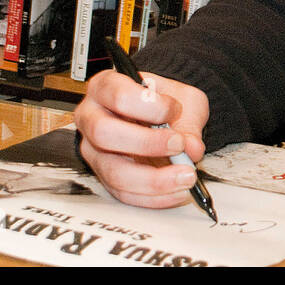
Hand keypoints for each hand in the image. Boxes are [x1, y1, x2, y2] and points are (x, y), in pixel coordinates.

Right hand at [73, 71, 208, 208]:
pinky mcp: (104, 176)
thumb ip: (189, 120)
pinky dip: (153, 196)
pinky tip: (175, 191)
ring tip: (184, 176)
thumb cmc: (163, 101)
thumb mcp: (183, 99)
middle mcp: (92, 118)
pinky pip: (123, 193)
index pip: (117, 95)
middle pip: (104, 133)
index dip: (149, 106)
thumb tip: (192, 148)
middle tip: (177, 145)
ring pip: (113, 171)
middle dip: (146, 143)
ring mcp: (94, 150)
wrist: (161, 114)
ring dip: (153, 179)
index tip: (173, 111)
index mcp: (105, 87)